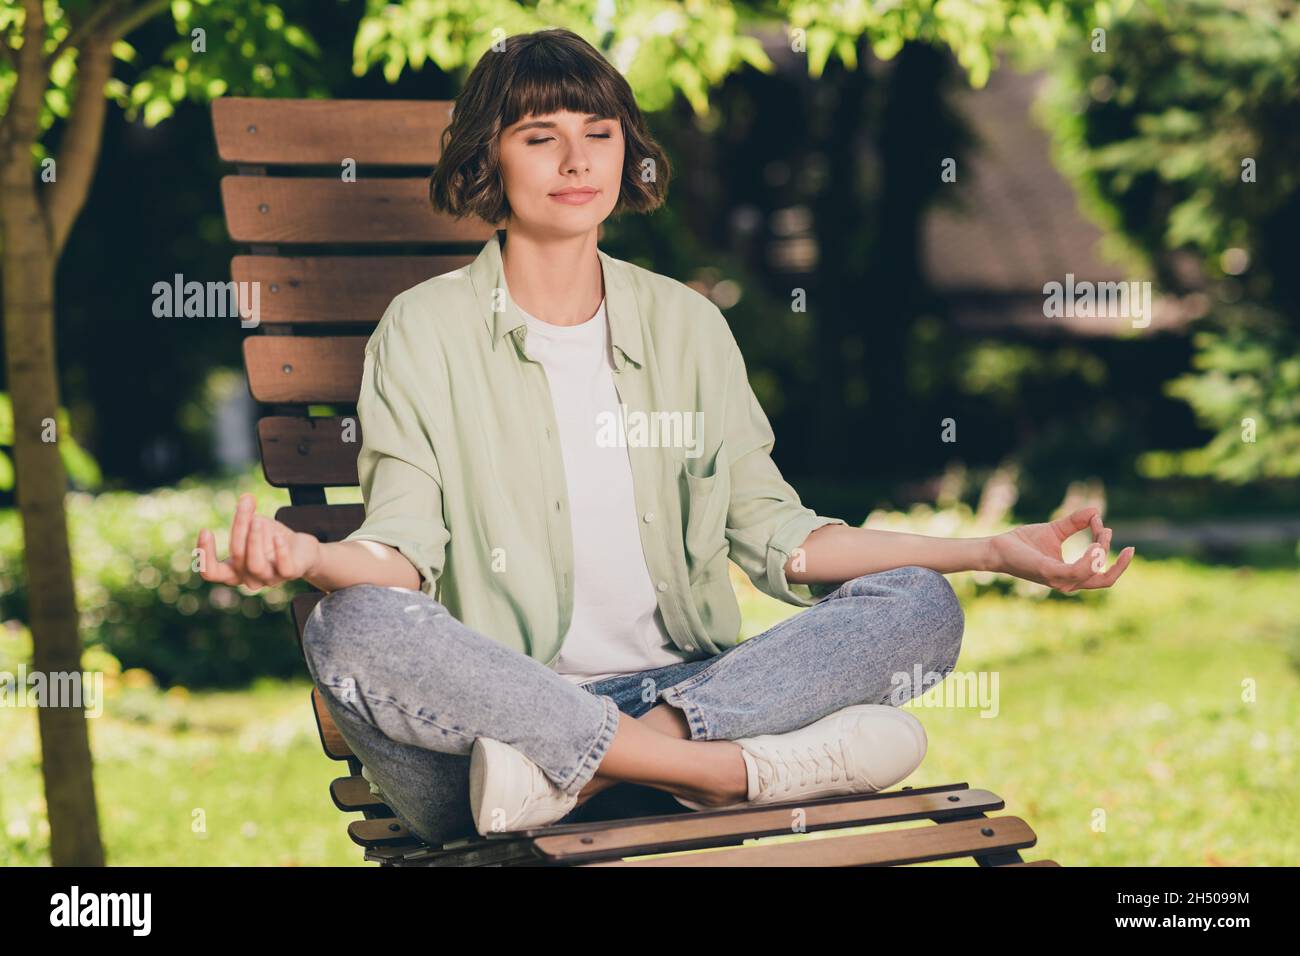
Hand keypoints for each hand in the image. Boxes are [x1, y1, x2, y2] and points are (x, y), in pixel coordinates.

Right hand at [195, 492, 322, 590]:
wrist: (304, 550)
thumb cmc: (273, 539)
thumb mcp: (257, 524)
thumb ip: (248, 514)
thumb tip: (246, 497)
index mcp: (235, 570)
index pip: (212, 573)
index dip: (205, 555)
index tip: (205, 530)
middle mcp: (249, 579)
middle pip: (237, 556)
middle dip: (239, 528)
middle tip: (244, 505)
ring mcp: (269, 579)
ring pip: (256, 565)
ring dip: (255, 540)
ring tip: (258, 519)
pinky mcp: (290, 574)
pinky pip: (284, 567)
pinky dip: (280, 551)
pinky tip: (278, 537)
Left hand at [987, 506, 1133, 592]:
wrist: (998, 547)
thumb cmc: (1025, 543)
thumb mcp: (1056, 530)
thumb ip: (1076, 522)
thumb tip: (1096, 511)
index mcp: (1071, 575)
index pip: (1100, 570)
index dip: (1106, 547)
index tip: (1100, 524)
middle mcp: (1068, 582)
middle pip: (1105, 581)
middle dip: (1120, 565)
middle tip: (1128, 547)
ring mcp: (1059, 580)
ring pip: (1094, 573)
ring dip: (1102, 551)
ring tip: (1101, 531)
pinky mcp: (1050, 573)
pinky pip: (1078, 571)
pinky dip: (1090, 559)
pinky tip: (1094, 545)